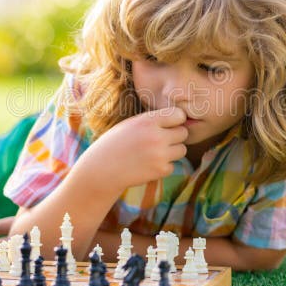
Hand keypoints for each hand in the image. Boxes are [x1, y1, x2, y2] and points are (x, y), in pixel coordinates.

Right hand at [73, 107, 187, 191]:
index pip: (179, 115)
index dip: (175, 121)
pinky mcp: (160, 170)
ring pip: (182, 150)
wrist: (101, 169)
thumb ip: (154, 121)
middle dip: (175, 137)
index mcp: (148, 121)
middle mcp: (156, 136)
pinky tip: (148, 165)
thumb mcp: (132, 124)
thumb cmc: (116, 143)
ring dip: (172, 152)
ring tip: (153, 153)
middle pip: (183, 133)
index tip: (167, 125)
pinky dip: (163, 167)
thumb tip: (182, 119)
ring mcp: (159, 154)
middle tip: (160, 141)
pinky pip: (173, 166)